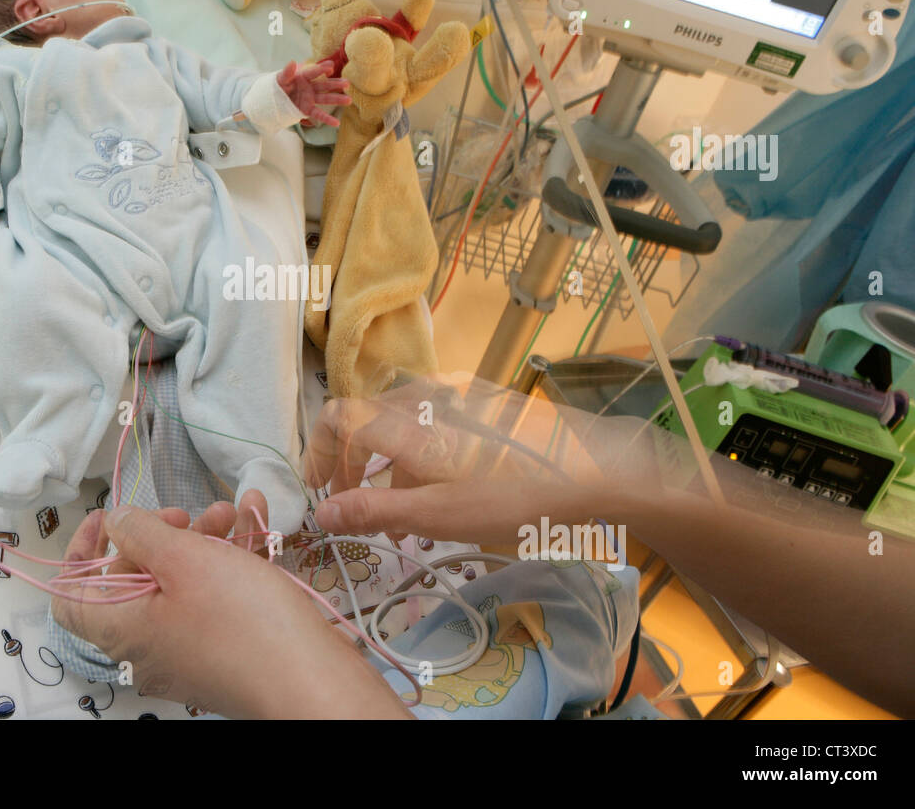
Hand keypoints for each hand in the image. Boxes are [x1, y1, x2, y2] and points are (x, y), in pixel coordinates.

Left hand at [51, 489, 409, 718]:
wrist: (311, 681)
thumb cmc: (242, 620)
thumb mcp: (185, 559)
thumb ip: (141, 532)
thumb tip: (115, 523)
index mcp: (122, 630)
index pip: (71, 597)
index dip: (81, 552)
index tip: (107, 519)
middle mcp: (149, 646)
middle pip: (135, 580)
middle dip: (161, 533)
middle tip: (188, 514)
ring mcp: (189, 650)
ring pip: (182, 583)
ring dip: (203, 540)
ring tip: (234, 511)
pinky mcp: (226, 649)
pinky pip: (215, 598)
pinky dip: (229, 561)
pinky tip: (256, 524)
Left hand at [276, 60, 351, 127]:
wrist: (271, 100)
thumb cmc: (277, 86)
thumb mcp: (279, 79)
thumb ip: (286, 73)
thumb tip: (293, 62)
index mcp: (303, 77)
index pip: (313, 72)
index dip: (321, 69)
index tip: (331, 67)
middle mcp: (309, 87)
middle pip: (324, 85)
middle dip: (336, 84)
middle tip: (347, 83)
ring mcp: (310, 99)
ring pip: (325, 99)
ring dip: (337, 99)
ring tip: (349, 100)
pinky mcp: (307, 109)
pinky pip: (318, 114)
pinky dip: (327, 119)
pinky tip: (336, 123)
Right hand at [304, 375, 636, 544]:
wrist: (595, 475)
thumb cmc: (515, 499)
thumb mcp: (439, 515)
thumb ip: (374, 510)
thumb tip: (321, 512)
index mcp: (409, 421)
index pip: (339, 417)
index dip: (319, 452)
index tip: (319, 492)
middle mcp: (427, 396)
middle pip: (367, 420)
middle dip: (350, 466)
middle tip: (352, 508)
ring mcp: (459, 395)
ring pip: (401, 426)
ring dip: (387, 470)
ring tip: (399, 520)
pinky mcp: (484, 404)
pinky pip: (432, 425)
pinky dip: (419, 460)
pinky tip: (438, 497)